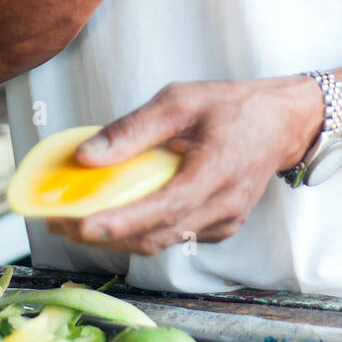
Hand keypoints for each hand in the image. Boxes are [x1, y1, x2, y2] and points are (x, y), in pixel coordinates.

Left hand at [43, 77, 323, 255]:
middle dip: (103, 235)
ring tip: (77, 220)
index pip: (159, 210)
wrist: (283, 123)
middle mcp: (221, 207)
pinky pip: (175, 236)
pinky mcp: (222, 227)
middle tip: (59, 221)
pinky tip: (118, 215)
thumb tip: (86, 156)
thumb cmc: (232, 105)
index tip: (76, 224)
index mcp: (214, 172)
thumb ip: (133, 129)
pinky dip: (142, 230)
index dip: (116, 223)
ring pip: (162, 241)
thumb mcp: (180, 100)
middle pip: (153, 236)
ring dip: (118, 237)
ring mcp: (223, 223)